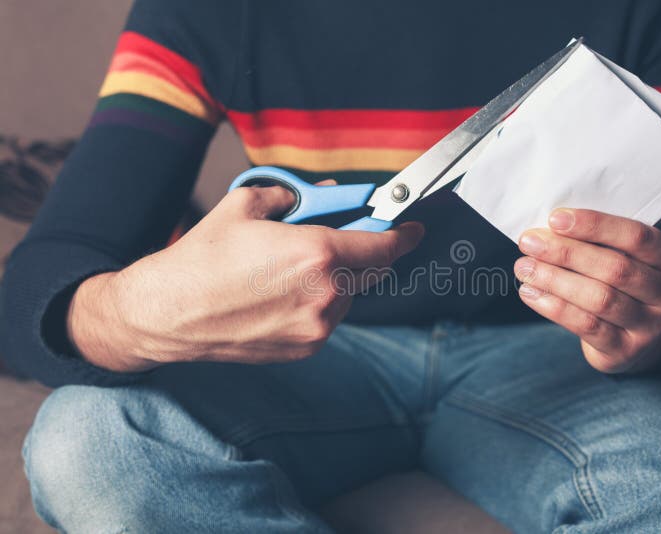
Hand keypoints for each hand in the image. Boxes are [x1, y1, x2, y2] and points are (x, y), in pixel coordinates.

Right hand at [68, 184, 423, 371]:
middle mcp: (326, 295)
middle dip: (359, 252)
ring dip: (335, 278)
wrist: (167, 313)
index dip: (402, 236)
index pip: (383, 246)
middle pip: (369, 270)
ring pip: (347, 295)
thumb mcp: (246, 206)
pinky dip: (318, 302)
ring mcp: (317, 327)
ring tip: (289, 270)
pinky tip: (280, 293)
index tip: (411, 230)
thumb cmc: (202, 259)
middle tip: (335, 239)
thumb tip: (317, 196)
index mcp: (318, 254)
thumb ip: (293, 197)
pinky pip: (327, 317)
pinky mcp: (304, 348)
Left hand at [514, 208, 660, 372]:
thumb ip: (601, 243)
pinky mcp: (626, 350)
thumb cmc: (623, 286)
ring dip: (555, 280)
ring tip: (524, 267)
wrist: (635, 340)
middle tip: (529, 242)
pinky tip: (531, 293)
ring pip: (599, 298)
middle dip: (566, 252)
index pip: (637, 237)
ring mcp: (653, 327)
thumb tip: (548, 227)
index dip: (595, 226)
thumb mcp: (626, 259)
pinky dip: (554, 307)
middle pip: (615, 268)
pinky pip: (587, 325)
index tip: (555, 218)